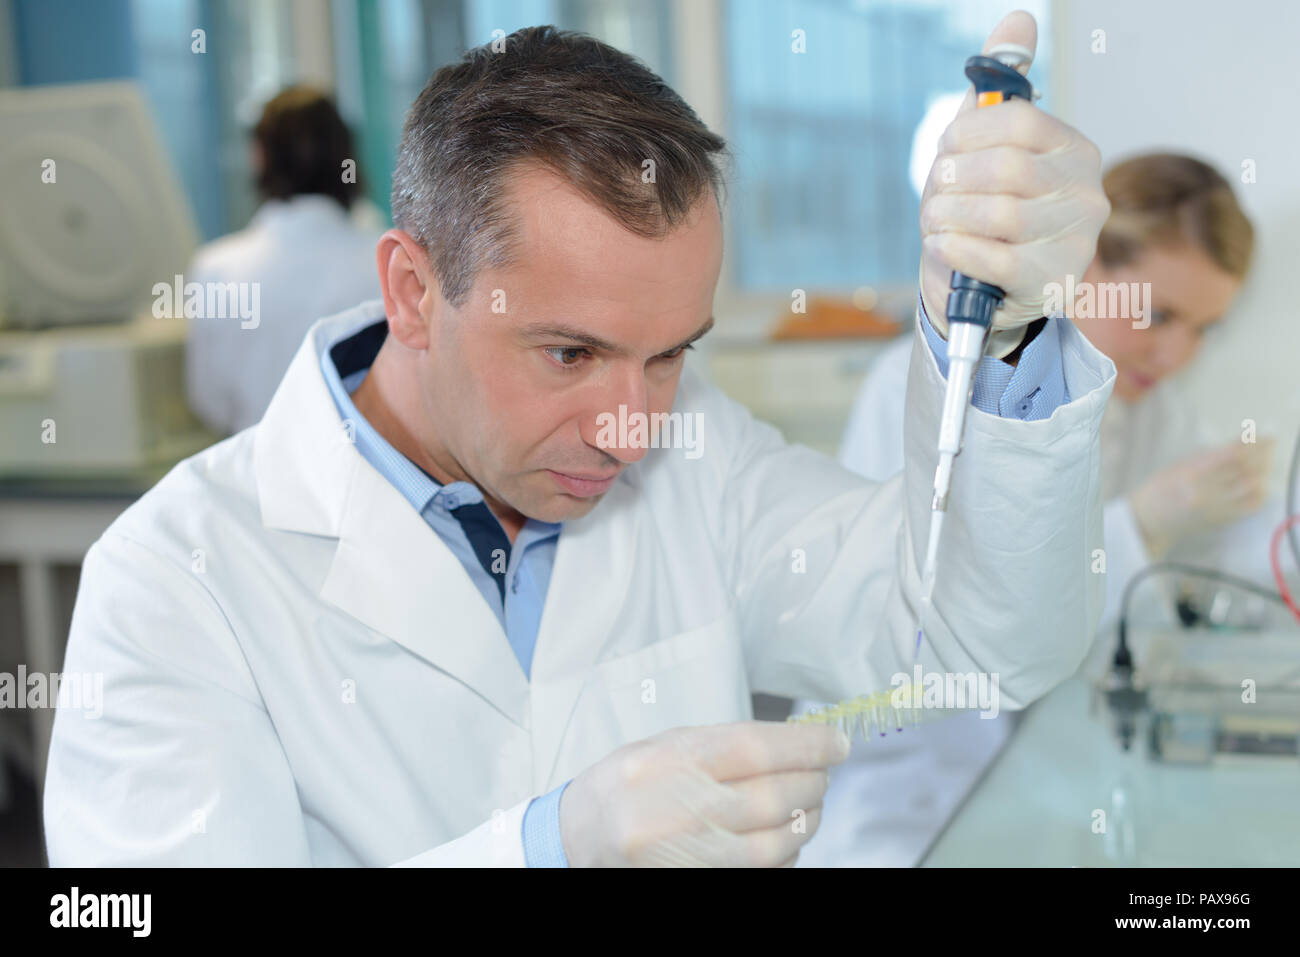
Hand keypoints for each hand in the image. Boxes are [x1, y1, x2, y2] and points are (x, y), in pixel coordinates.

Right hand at [558, 721, 848, 866]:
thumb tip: (795, 743)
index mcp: (668, 760)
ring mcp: (689, 853)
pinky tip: (784, 838)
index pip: (756, 748)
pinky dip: (785, 854)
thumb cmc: (624, 784)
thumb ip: (724, 746)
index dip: (807, 745)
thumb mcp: (664, 746)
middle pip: (774, 796)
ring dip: (806, 821)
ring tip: (809, 805)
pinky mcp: (698, 879)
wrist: (580, 836)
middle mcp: (677, 808)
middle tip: (823, 774)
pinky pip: (762, 870)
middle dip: (813, 784)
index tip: (836, 743)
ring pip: (777, 841)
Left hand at [918, 11, 1109, 357]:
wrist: (984, 287)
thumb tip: (1017, 18)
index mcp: (1074, 149)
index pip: (1018, 122)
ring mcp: (1077, 241)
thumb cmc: (983, 209)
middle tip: (936, 190)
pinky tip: (943, 245)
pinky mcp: (1052, 283)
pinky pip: (993, 259)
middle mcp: (1088, 193)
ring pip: (998, 215)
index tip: (946, 148)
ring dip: (948, 216)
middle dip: (954, 179)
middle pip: (1006, 169)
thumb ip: (1001, 84)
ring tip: (937, 220)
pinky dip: (955, 249)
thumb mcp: (985, 145)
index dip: (968, 133)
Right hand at [1129, 438, 1273, 558]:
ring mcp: (1216, 507)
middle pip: (1246, 470)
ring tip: (1262, 463)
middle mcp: (1207, 491)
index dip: (1252, 444)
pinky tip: (1257, 484)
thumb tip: (1239, 444)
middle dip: (1261, 454)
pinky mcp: (1221, 520)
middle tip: (1268, 445)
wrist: (1147, 521)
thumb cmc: (1158, 489)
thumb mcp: (1178, 465)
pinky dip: (1259, 493)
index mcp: (1192, 474)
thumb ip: (1208, 457)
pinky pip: (1250, 506)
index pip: (1232, 455)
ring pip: (1252, 487)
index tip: (1263, 435)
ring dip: (1261, 472)